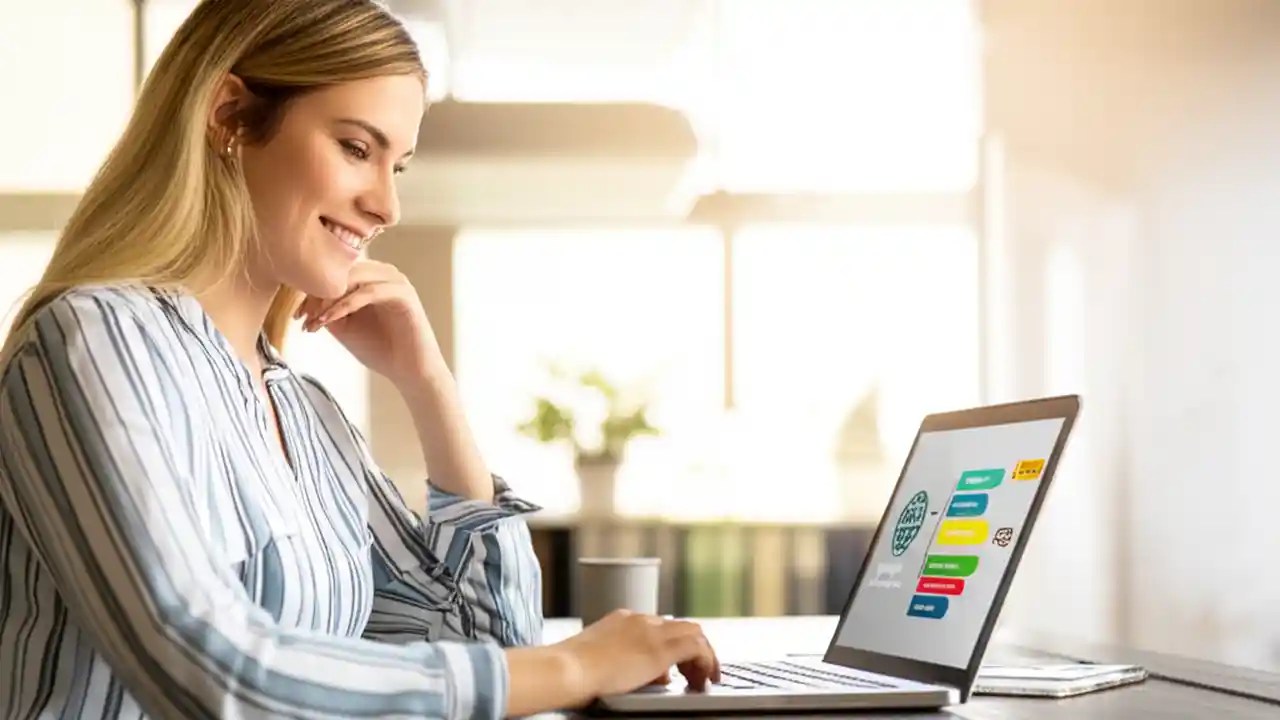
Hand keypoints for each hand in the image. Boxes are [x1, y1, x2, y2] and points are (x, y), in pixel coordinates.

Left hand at [294, 260, 440, 388]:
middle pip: (342, 271)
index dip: (312, 289)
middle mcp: (384, 273)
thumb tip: (302, 299)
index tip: (297, 314)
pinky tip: (329, 320)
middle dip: (317, 293)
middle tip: (301, 316)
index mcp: (370, 277)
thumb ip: (327, 309)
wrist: (409, 372)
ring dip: (329, 298)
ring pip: (354, 278)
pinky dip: (345, 305)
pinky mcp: (404, 294)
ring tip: (314, 319)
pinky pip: (368, 292)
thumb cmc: (379, 349)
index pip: (336, 272)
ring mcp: (396, 281)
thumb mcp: (343, 326)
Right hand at [556, 610, 720, 699]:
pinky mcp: (660, 650)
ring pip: (693, 632)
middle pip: (680, 626)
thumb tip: (643, 674)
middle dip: (692, 649)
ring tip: (702, 679)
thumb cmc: (572, 671)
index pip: (659, 627)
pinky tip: (704, 678)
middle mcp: (640, 620)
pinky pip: (696, 647)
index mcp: (623, 620)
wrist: (566, 669)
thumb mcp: (598, 659)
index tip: (673, 668)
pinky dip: (706, 661)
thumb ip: (622, 662)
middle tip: (694, 674)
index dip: (671, 647)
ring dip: (703, 655)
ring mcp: (651, 632)